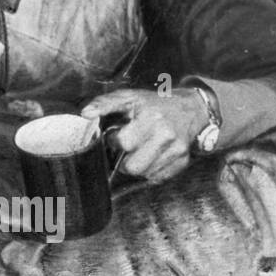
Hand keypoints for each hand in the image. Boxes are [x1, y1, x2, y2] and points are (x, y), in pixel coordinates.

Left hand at [80, 88, 207, 182]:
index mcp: (150, 117)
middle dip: (124, 160)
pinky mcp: (183, 161)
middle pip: (132, 166)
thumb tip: (85, 113)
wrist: (189, 109)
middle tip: (127, 147)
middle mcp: (165, 135)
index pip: (122, 143)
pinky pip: (158, 178)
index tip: (117, 134)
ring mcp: (176, 150)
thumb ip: (105, 103)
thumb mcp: (129, 97)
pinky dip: (150, 170)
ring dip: (137, 166)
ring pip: (144, 174)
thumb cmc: (153, 104)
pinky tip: (151, 155)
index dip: (114, 141)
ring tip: (139, 150)